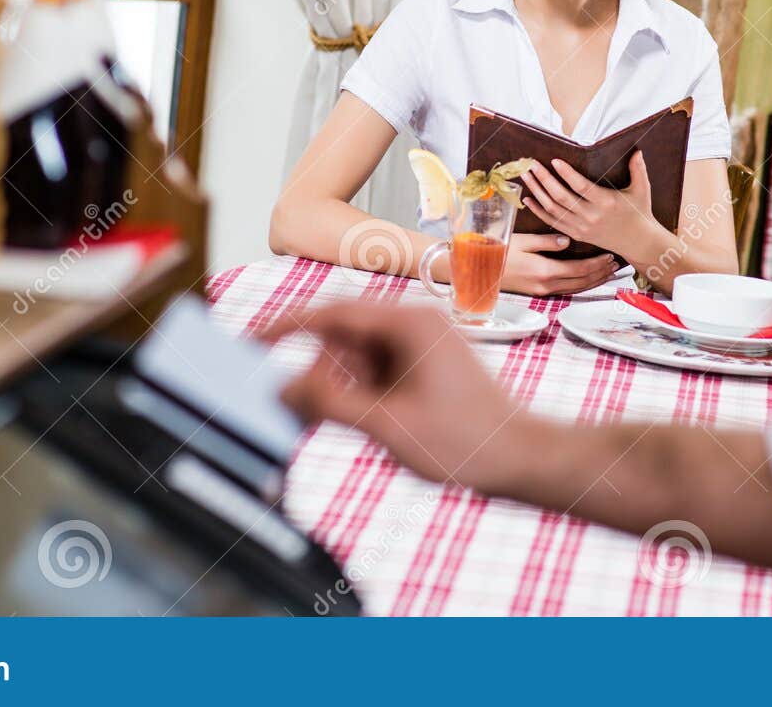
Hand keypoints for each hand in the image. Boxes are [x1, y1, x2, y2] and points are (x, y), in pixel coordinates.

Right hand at [267, 301, 535, 490]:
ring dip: (339, 387)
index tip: (250, 341)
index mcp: (409, 323)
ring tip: (337, 424)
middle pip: (342, 336)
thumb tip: (282, 387)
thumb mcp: (386, 424)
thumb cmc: (467, 441)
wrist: (522, 459)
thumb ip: (329, 403)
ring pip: (357, 356)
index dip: (284, 327)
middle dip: (319, 373)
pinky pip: (377, 370)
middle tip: (300, 413)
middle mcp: (415, 324)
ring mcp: (422, 344)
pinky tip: (359, 421)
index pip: (330, 312)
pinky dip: (359, 392)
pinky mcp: (426, 365)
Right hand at [501, 231, 617, 296]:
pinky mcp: (538, 291)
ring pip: (576, 289)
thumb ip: (546, 242)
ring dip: (593, 281)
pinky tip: (587, 279)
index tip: (609, 256)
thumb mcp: (522, 241)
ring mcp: (542, 291)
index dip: (597, 264)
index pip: (579, 270)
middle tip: (616, 265)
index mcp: (544, 271)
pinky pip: (566, 290)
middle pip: (582, 282)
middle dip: (601, 274)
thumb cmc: (497, 252)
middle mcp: (546, 285)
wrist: (478, 271)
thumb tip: (567, 241)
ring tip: (608, 273)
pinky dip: (581, 285)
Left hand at [521, 151, 659, 259]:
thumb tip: (637, 150)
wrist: (638, 243)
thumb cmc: (639, 213)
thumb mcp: (642, 189)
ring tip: (526, 176)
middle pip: (562, 197)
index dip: (566, 174)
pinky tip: (528, 198)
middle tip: (532, 164)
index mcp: (606, 202)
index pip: (581, 186)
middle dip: (544, 179)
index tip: (554, 161)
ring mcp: (582, 227)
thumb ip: (638, 169)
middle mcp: (591, 215)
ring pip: (554, 209)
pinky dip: (539, 210)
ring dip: (537, 192)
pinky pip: (553, 222)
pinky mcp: (576, 234)